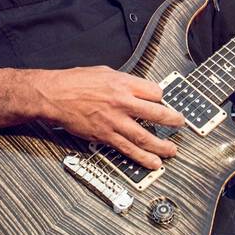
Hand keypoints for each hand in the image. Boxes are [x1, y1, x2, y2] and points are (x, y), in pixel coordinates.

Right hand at [38, 66, 186, 169]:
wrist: (54, 95)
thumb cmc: (74, 82)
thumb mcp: (104, 72)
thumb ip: (123, 81)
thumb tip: (136, 87)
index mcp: (123, 84)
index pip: (154, 92)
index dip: (160, 97)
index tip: (161, 101)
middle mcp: (122, 103)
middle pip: (156, 113)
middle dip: (173, 120)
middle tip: (180, 124)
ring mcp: (114, 121)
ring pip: (145, 136)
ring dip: (161, 145)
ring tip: (172, 150)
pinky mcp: (105, 136)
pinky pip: (127, 149)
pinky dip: (142, 157)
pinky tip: (153, 162)